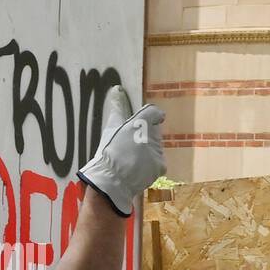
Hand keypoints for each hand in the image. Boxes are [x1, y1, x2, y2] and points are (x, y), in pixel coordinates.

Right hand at [77, 90, 166, 215]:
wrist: (112, 180)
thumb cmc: (108, 151)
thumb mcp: (111, 128)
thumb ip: (118, 108)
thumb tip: (117, 89)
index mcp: (141, 121)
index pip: (154, 112)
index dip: (150, 117)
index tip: (142, 123)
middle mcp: (153, 134)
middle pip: (154, 131)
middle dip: (145, 136)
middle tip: (129, 146)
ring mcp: (158, 151)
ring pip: (156, 146)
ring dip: (148, 150)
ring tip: (131, 159)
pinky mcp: (161, 165)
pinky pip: (158, 160)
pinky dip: (150, 164)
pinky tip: (137, 168)